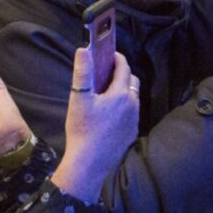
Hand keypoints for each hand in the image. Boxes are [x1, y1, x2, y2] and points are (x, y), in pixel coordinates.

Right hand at [53, 44, 139, 199]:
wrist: (89, 163)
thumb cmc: (82, 129)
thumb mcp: (78, 99)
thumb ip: (82, 72)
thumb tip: (83, 49)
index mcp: (120, 94)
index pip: (124, 68)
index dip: (117, 58)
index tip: (109, 54)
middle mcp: (132, 105)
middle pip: (132, 81)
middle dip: (122, 73)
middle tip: (106, 73)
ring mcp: (134, 120)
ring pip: (133, 97)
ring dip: (124, 90)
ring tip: (107, 92)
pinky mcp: (131, 133)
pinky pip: (131, 113)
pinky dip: (124, 106)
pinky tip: (110, 113)